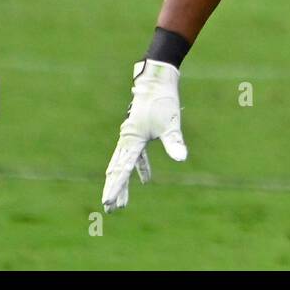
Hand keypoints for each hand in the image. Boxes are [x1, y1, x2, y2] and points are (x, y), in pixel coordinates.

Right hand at [101, 60, 187, 212]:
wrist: (157, 80)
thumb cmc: (163, 101)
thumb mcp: (171, 124)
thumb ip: (174, 142)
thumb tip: (181, 159)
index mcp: (132, 140)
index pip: (123, 169)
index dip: (116, 187)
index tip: (108, 202)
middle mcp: (127, 139)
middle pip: (118, 169)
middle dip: (115, 189)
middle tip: (110, 209)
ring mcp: (131, 136)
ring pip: (124, 164)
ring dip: (124, 182)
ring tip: (121, 202)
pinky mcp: (139, 133)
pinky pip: (137, 156)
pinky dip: (140, 167)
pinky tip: (146, 181)